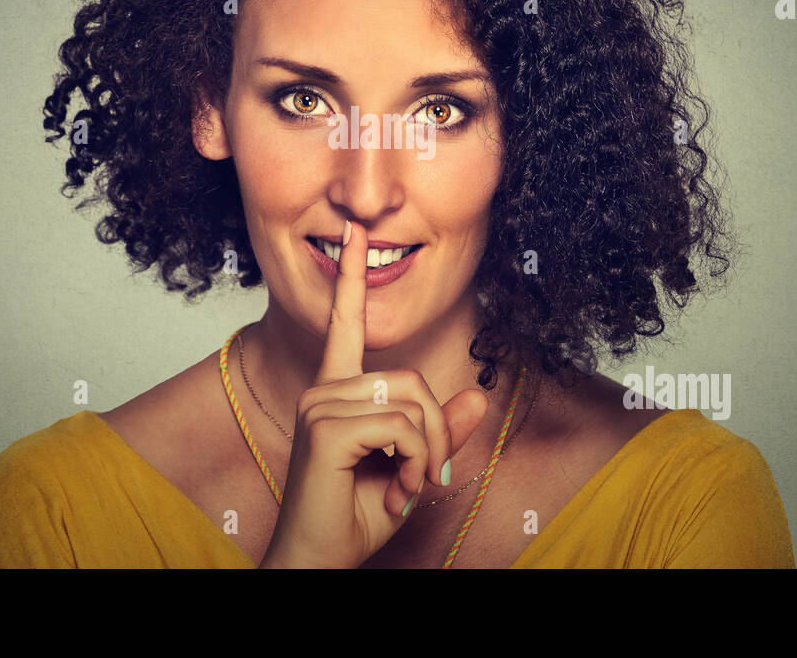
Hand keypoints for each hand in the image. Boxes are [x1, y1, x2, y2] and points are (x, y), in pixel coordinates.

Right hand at [258, 219, 488, 567]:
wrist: (318, 560)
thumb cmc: (356, 517)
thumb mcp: (411, 468)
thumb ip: (439, 431)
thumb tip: (478, 396)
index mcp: (335, 391)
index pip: (344, 325)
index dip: (350, 279)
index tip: (355, 235)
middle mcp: (323, 389)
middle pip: (412, 379)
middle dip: (434, 433)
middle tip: (422, 479)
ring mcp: (320, 405)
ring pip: (411, 403)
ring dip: (426, 453)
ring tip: (407, 488)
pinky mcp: (326, 428)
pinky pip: (402, 426)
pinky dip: (415, 462)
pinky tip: (397, 492)